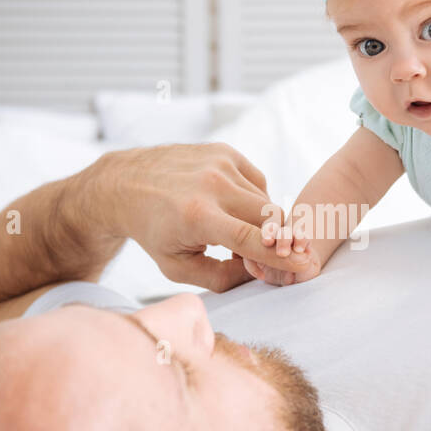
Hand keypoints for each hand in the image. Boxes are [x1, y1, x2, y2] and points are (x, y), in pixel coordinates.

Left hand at [103, 142, 308, 291]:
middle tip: (265, 258)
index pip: (252, 240)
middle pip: (270, 218)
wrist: (126, 184)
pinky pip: (256, 183)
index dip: (282, 257)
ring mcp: (220, 163)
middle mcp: (212, 184)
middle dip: (278, 241)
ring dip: (261, 223)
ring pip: (265, 200)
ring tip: (233, 234)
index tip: (304, 267)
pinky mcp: (224, 152)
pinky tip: (230, 209)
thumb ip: (222, 278)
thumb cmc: (153, 231)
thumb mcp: (178, 268)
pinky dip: (252, 201)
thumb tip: (260, 273)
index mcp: (198, 216)